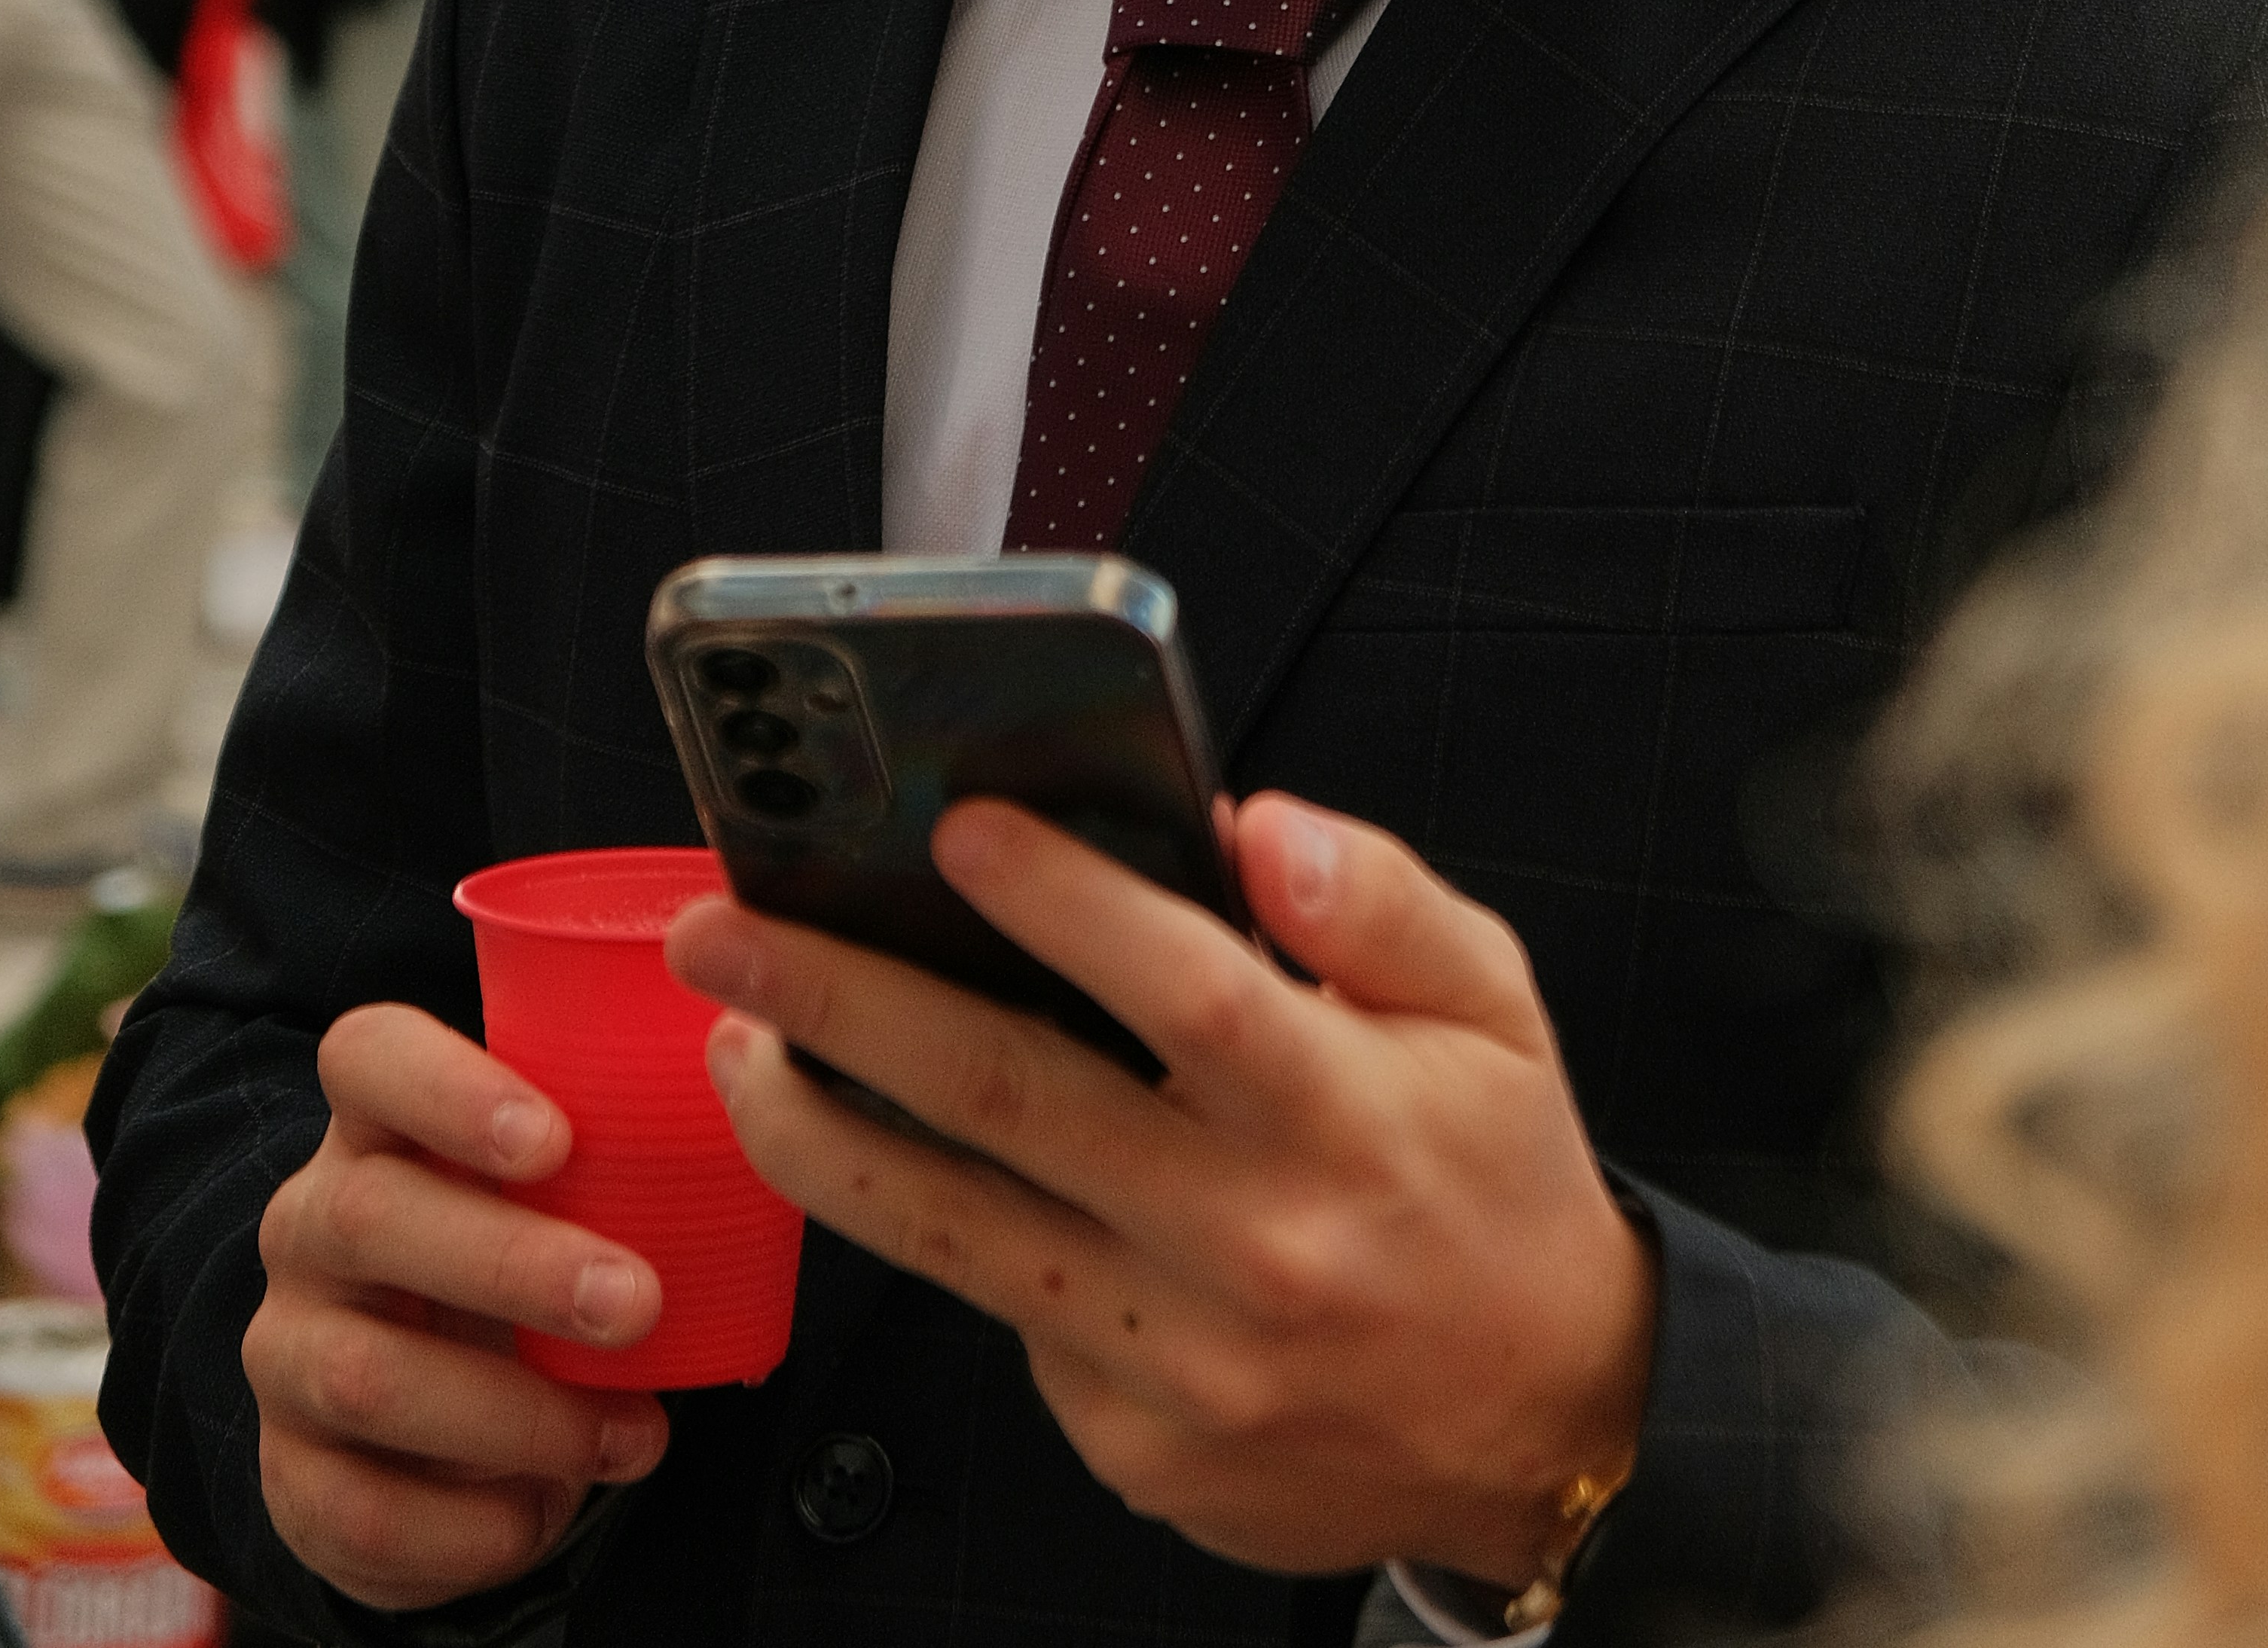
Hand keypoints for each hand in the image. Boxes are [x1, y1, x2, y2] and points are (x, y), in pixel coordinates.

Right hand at [243, 1004, 670, 1611]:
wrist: (432, 1424)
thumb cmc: (526, 1265)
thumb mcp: (561, 1197)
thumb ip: (624, 1153)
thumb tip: (760, 1112)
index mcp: (379, 1127)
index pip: (368, 1057)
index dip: (449, 1087)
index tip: (559, 1137)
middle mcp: (310, 1225)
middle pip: (369, 1217)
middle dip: (512, 1265)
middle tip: (638, 1302)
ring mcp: (284, 1352)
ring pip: (365, 1374)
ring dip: (513, 1412)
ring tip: (629, 1432)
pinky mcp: (289, 1476)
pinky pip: (358, 1509)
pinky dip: (466, 1526)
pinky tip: (544, 1512)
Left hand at [668, 794, 1656, 1588]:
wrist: (1541, 1427)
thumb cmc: (1497, 1183)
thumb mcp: (1493, 1006)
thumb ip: (1380, 898)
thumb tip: (1257, 825)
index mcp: (1342, 1112)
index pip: (1184, 988)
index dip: (1065, 902)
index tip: (957, 822)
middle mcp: (1252, 1241)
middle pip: (1013, 1100)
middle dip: (841, 1001)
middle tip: (726, 928)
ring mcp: (1183, 1360)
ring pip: (956, 1231)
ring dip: (817, 1131)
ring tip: (731, 1048)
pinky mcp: (1135, 1444)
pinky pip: (1015, 1323)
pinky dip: (948, 1236)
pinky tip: (907, 1169)